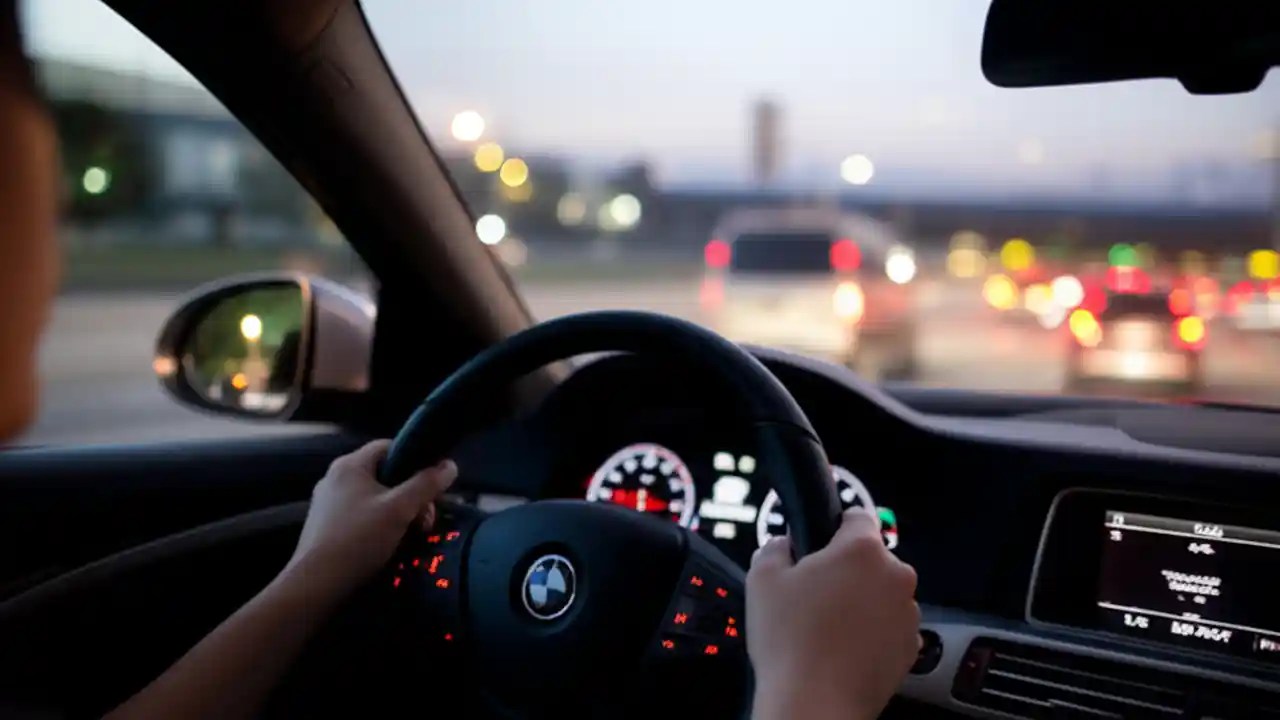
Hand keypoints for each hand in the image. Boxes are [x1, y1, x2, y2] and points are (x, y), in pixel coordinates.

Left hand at [285, 440, 456, 597]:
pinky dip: (380, 525)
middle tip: (425, 519)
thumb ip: (426, 484)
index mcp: (350, 465)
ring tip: (411, 535)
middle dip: (411, 495)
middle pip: (385, 475)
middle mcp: (335, 478)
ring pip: (375, 498)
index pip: (389, 447)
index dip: (416, 460)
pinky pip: (361, 516)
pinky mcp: (325, 527)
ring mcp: (327, 504)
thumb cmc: (358, 539)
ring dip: (399, 513)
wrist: (316, 585)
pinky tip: (390, 544)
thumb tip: (450, 465)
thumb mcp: (400, 509)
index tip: (433, 484)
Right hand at [747, 509, 919, 719]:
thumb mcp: (762, 580)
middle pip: (870, 559)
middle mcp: (896, 576)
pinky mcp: (911, 649)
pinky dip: (871, 633)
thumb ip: (774, 548)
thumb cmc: (789, 639)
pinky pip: (888, 628)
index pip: (857, 516)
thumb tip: (784, 545)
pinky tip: (843, 650)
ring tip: (826, 628)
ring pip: (881, 594)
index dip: (834, 527)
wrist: (816, 704)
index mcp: (863, 551)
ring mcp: (908, 615)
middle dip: (846, 571)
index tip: (817, 546)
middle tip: (812, 594)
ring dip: (861, 602)